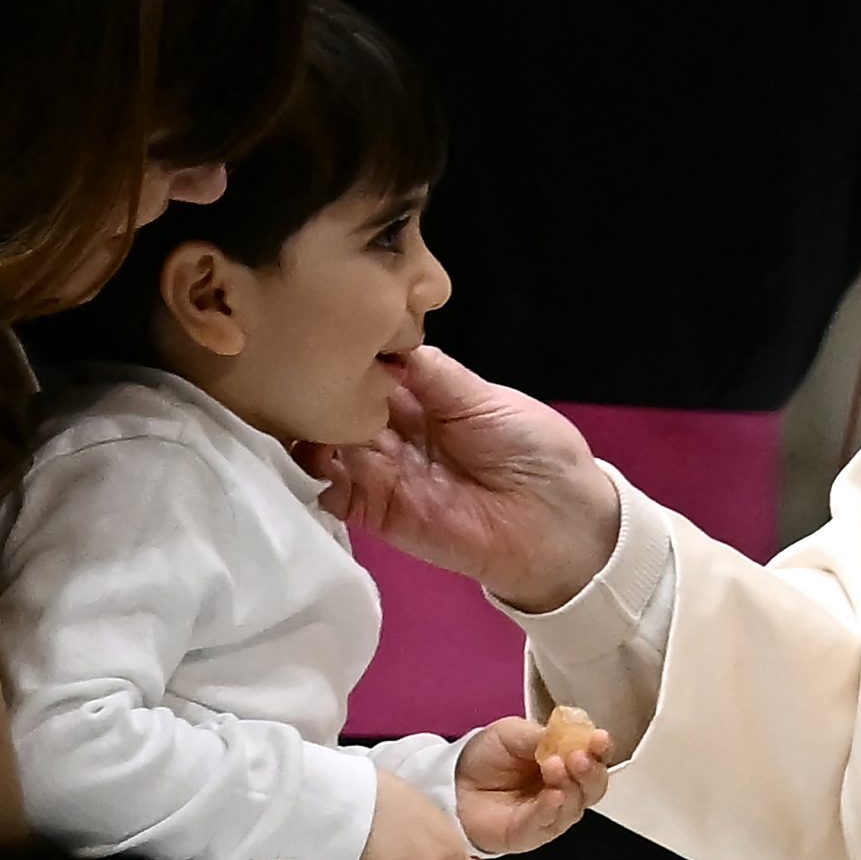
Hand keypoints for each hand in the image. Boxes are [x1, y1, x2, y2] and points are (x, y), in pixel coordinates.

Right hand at [303, 347, 620, 611]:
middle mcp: (397, 435)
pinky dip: (319, 478)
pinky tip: (314, 458)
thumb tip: (385, 341)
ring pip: (330, 448)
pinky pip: (338, 495)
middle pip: (341, 408)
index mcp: (423, 400)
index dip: (346, 357)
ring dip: (311, 432)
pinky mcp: (383, 515)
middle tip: (297, 375)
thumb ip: (434, 375)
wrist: (563, 524)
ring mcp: (386, 475)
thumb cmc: (537, 452)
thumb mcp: (486, 399)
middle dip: (319, 392)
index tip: (321, 335)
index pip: (371, 373)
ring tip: (300, 413)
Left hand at [454, 717, 611, 854]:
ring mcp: (551, 815)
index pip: (595, 758)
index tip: (599, 739)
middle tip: (578, 757)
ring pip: (576, 806)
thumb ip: (542, 736)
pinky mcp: (532, 834)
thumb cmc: (485, 757)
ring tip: (553, 766)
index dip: (601, 749)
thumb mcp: (512, 733)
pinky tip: (553, 795)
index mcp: (566, 761)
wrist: (451, 781)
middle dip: (591, 770)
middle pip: (593, 786)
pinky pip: (548, 824)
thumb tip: (572, 736)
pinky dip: (553, 809)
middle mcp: (566, 790)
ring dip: (570, 785)